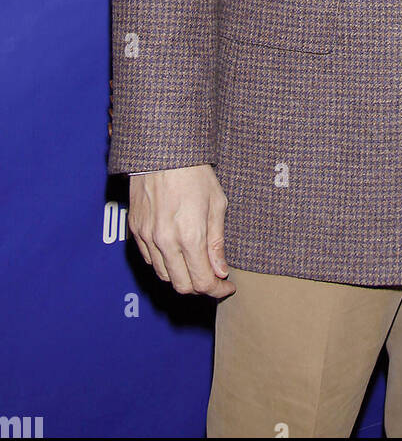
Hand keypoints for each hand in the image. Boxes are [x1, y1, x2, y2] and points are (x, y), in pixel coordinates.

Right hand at [128, 165, 235, 297]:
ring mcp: (146, 236)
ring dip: (181, 276)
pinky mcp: (135, 229)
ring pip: (163, 275)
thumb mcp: (216, 204)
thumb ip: (217, 242)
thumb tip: (220, 271)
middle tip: (213, 278)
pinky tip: (176, 251)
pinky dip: (164, 262)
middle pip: (181, 286)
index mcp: (189, 236)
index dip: (217, 290)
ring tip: (196, 264)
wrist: (162, 150)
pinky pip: (149, 258)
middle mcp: (164, 241)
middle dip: (200, 288)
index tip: (227, 286)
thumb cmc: (194, 172)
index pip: (202, 282)